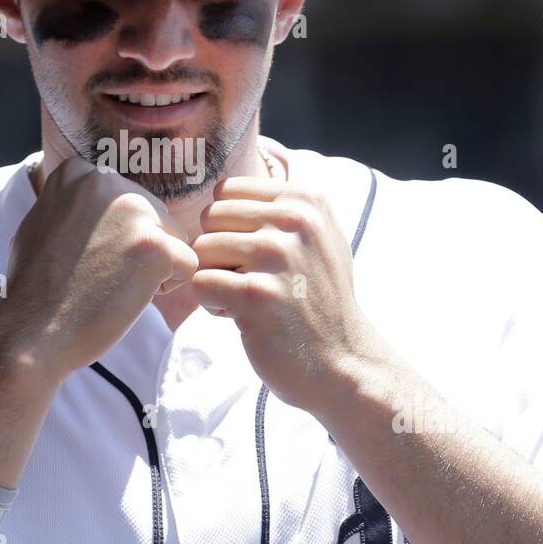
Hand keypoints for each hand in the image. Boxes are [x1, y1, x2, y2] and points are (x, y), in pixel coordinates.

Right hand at [0, 157, 197, 377]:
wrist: (29, 332)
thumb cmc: (35, 287)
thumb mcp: (46, 220)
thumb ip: (77, 203)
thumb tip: (100, 197)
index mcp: (80, 172)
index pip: (129, 200)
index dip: (113, 237)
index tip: (82, 257)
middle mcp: (107, 182)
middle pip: (155, 217)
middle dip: (136, 252)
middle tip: (97, 276)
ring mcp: (134, 212)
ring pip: (173, 239)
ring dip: (151, 268)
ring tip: (110, 285)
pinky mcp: (156, 247)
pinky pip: (187, 265)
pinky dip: (165, 289)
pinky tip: (127, 298)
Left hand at [190, 177, 371, 413]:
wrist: (343, 361)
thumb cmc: (320, 298)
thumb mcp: (319, 236)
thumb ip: (282, 205)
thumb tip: (230, 183)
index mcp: (305, 199)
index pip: (226, 191)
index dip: (229, 224)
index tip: (254, 253)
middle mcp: (293, 221)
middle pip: (210, 218)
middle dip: (219, 251)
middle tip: (249, 278)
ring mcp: (275, 257)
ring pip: (200, 249)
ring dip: (215, 278)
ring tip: (248, 297)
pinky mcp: (255, 295)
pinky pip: (199, 282)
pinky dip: (212, 304)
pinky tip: (242, 316)